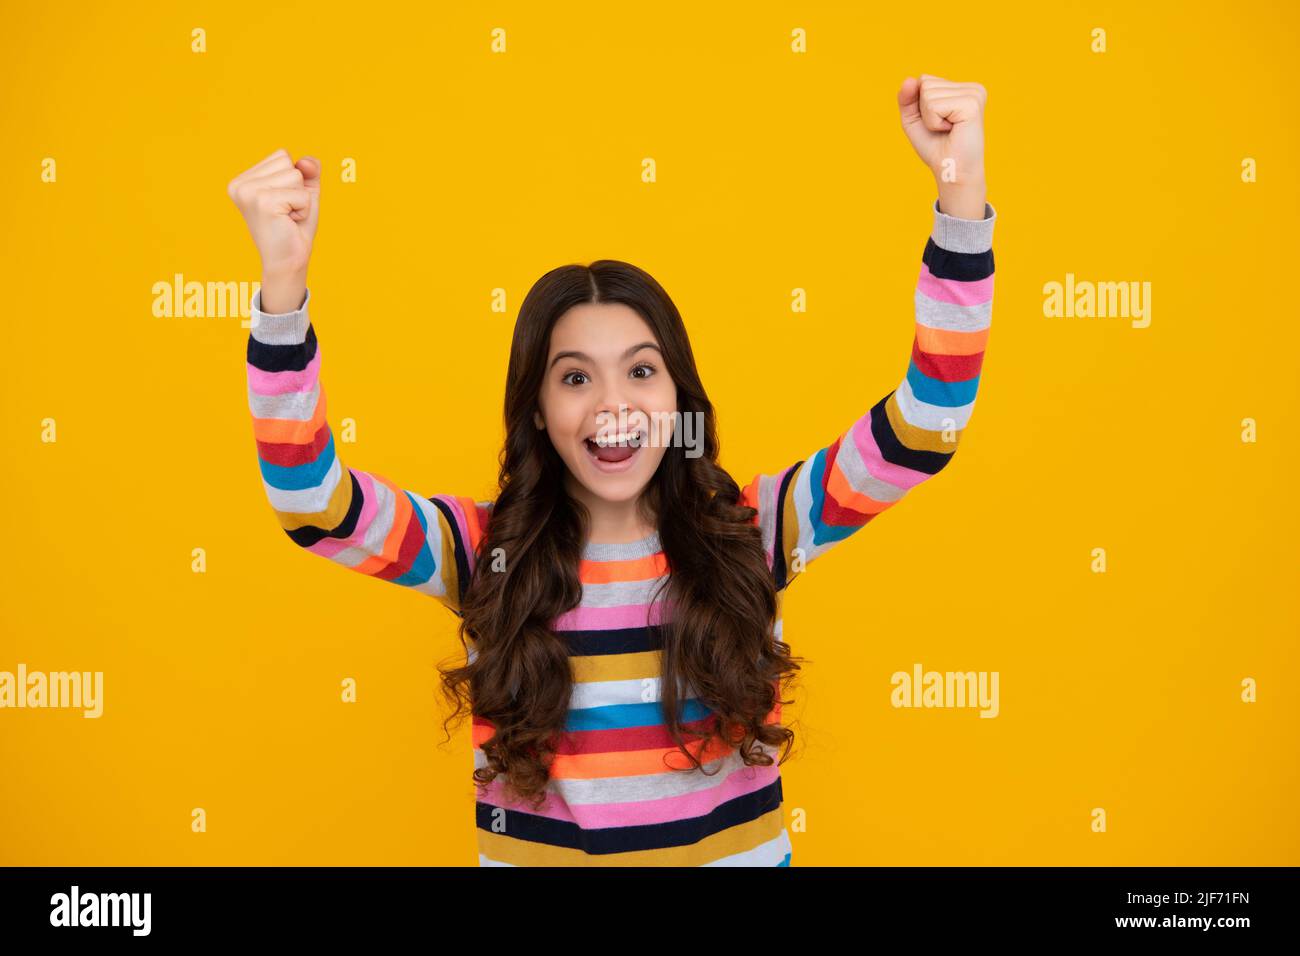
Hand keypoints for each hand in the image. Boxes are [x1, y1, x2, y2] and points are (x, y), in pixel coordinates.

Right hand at [227, 149, 320, 281]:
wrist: (288, 262)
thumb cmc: (294, 227)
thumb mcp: (304, 191)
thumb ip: (308, 169)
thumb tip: (306, 162)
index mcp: (242, 180)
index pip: (282, 155)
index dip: (293, 180)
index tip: (282, 204)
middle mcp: (240, 184)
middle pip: (288, 162)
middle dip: (297, 189)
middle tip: (286, 213)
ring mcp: (249, 192)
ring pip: (296, 175)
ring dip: (301, 199)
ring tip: (287, 217)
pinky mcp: (264, 203)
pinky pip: (302, 194)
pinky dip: (304, 210)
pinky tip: (289, 223)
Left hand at [897, 74, 986, 217]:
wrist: (951, 170)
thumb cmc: (935, 147)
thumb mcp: (914, 120)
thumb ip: (907, 98)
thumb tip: (909, 79)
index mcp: (961, 88)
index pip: (923, 79)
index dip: (919, 106)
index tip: (936, 122)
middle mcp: (971, 87)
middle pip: (925, 83)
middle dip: (924, 111)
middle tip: (942, 128)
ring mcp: (973, 93)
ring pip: (928, 94)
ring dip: (929, 118)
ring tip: (947, 130)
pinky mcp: (971, 104)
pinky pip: (934, 105)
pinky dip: (934, 122)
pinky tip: (951, 130)